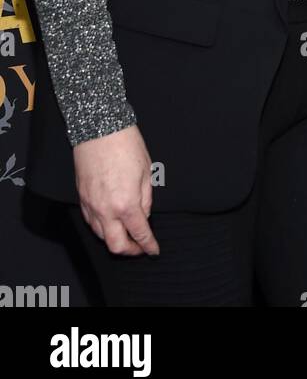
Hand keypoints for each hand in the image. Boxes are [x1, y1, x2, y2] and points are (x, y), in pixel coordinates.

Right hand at [73, 124, 159, 255]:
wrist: (99, 128)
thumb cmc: (126, 145)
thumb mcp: (146, 171)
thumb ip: (146, 198)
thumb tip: (143, 215)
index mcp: (126, 203)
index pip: (139, 233)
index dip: (148, 245)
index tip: (154, 250)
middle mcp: (106, 209)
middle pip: (115, 245)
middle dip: (130, 250)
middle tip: (140, 247)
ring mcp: (91, 205)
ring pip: (101, 235)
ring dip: (115, 239)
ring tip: (127, 233)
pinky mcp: (81, 198)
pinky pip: (91, 222)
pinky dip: (102, 227)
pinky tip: (111, 221)